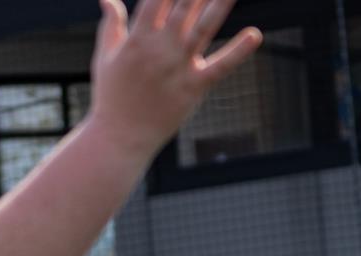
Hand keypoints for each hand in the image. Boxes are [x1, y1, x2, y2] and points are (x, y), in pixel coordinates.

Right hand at [87, 0, 262, 156]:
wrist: (120, 136)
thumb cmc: (111, 94)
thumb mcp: (105, 55)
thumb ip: (112, 23)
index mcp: (137, 37)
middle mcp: (160, 48)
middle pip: (183, 6)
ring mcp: (179, 67)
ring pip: (204, 28)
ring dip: (220, 4)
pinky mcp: (195, 88)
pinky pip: (220, 67)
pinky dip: (238, 52)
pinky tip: (255, 35)